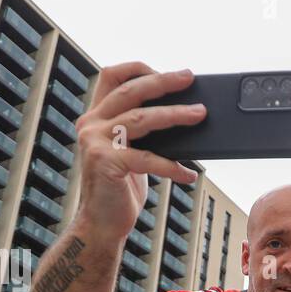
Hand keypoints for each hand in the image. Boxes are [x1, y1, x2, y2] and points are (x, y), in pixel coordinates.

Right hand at [74, 63, 203, 239]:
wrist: (101, 224)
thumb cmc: (120, 189)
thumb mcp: (130, 153)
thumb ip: (141, 133)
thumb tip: (182, 114)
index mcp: (95, 117)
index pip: (111, 77)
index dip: (138, 68)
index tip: (167, 72)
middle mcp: (91, 124)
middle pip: (130, 91)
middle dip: (163, 82)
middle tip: (189, 78)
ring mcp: (95, 142)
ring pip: (141, 118)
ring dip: (175, 115)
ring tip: (200, 114)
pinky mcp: (106, 163)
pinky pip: (147, 158)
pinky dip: (172, 166)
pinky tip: (189, 175)